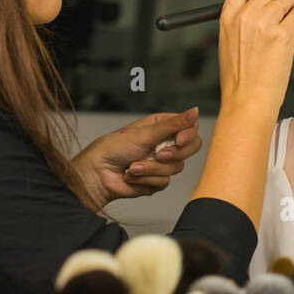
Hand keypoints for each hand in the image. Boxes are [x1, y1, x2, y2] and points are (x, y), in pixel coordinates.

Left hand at [68, 108, 202, 211]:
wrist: (97, 173)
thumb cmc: (114, 148)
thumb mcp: (146, 133)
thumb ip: (174, 125)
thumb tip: (195, 110)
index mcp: (162, 127)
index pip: (191, 128)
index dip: (189, 135)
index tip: (179, 140)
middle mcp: (164, 143)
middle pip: (190, 149)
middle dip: (173, 154)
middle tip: (158, 154)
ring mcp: (161, 163)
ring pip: (175, 168)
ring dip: (151, 169)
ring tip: (133, 165)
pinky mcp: (156, 181)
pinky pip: (163, 182)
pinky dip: (145, 180)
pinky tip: (131, 175)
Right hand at [218, 0, 293, 116]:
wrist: (247, 102)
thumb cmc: (239, 78)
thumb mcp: (228, 41)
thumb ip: (242, 17)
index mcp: (228, 15)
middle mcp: (246, 15)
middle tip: (279, 12)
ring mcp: (265, 24)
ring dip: (290, 7)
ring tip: (284, 24)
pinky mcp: (284, 35)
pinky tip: (290, 33)